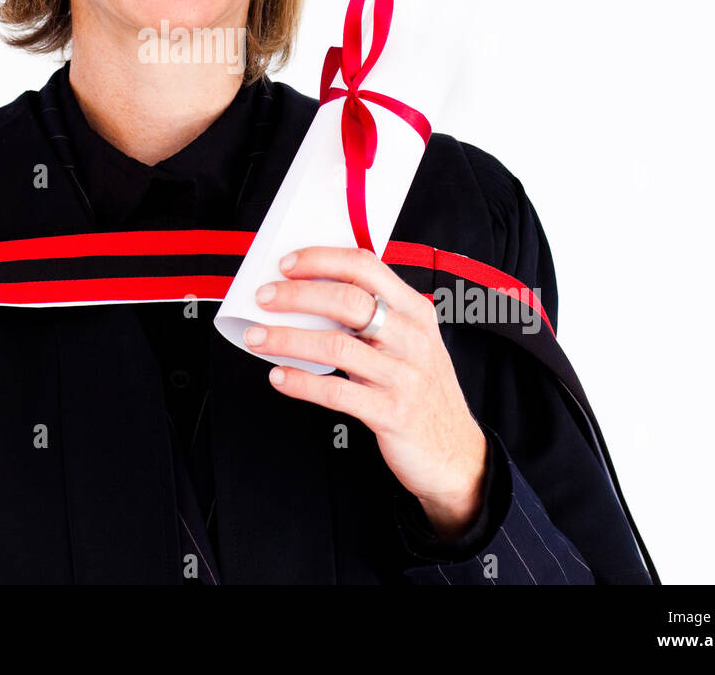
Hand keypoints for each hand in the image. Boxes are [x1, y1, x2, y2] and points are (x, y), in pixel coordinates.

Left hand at [246, 244, 487, 540]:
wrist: (456, 454)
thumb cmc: (423, 390)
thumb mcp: (411, 343)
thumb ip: (374, 317)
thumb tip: (310, 294)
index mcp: (415, 311)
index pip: (366, 267)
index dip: (322, 260)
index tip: (287, 264)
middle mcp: (413, 338)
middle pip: (347, 301)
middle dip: (297, 295)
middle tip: (264, 297)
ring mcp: (404, 376)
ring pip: (336, 345)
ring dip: (287, 338)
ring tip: (257, 337)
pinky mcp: (392, 413)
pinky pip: (337, 392)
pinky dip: (301, 382)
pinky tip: (279, 376)